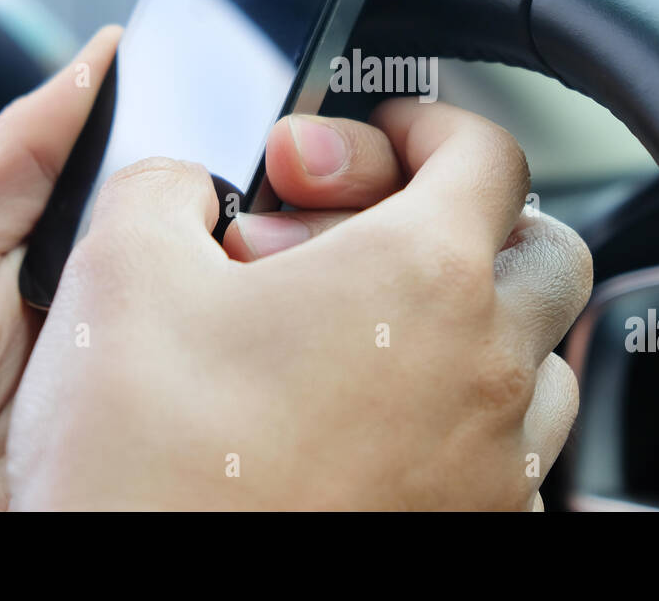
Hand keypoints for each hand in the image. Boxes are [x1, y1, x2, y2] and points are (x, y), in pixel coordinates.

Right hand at [7, 99, 592, 509]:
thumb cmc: (148, 464)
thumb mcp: (119, 270)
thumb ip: (167, 184)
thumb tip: (186, 186)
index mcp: (423, 275)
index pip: (489, 154)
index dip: (432, 127)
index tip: (388, 139)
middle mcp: (486, 369)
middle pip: (539, 251)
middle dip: (463, 224)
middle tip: (364, 241)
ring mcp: (495, 465)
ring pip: (536, 358)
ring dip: (472, 325)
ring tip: (363, 338)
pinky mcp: (476, 531)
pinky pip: (512, 455)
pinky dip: (461, 419)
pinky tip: (366, 425)